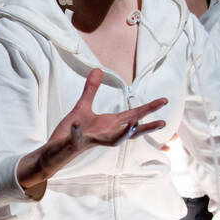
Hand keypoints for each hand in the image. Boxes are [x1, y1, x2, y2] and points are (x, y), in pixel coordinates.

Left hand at [17, 69, 166, 190]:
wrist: (54, 150)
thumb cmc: (71, 131)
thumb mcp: (82, 108)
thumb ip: (91, 90)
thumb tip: (99, 69)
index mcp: (108, 125)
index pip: (133, 115)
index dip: (148, 108)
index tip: (164, 100)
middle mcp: (104, 135)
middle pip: (129, 132)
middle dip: (145, 127)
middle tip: (163, 123)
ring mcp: (90, 141)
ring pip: (112, 141)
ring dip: (124, 134)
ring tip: (135, 123)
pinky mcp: (73, 145)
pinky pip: (76, 139)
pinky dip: (76, 132)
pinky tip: (76, 124)